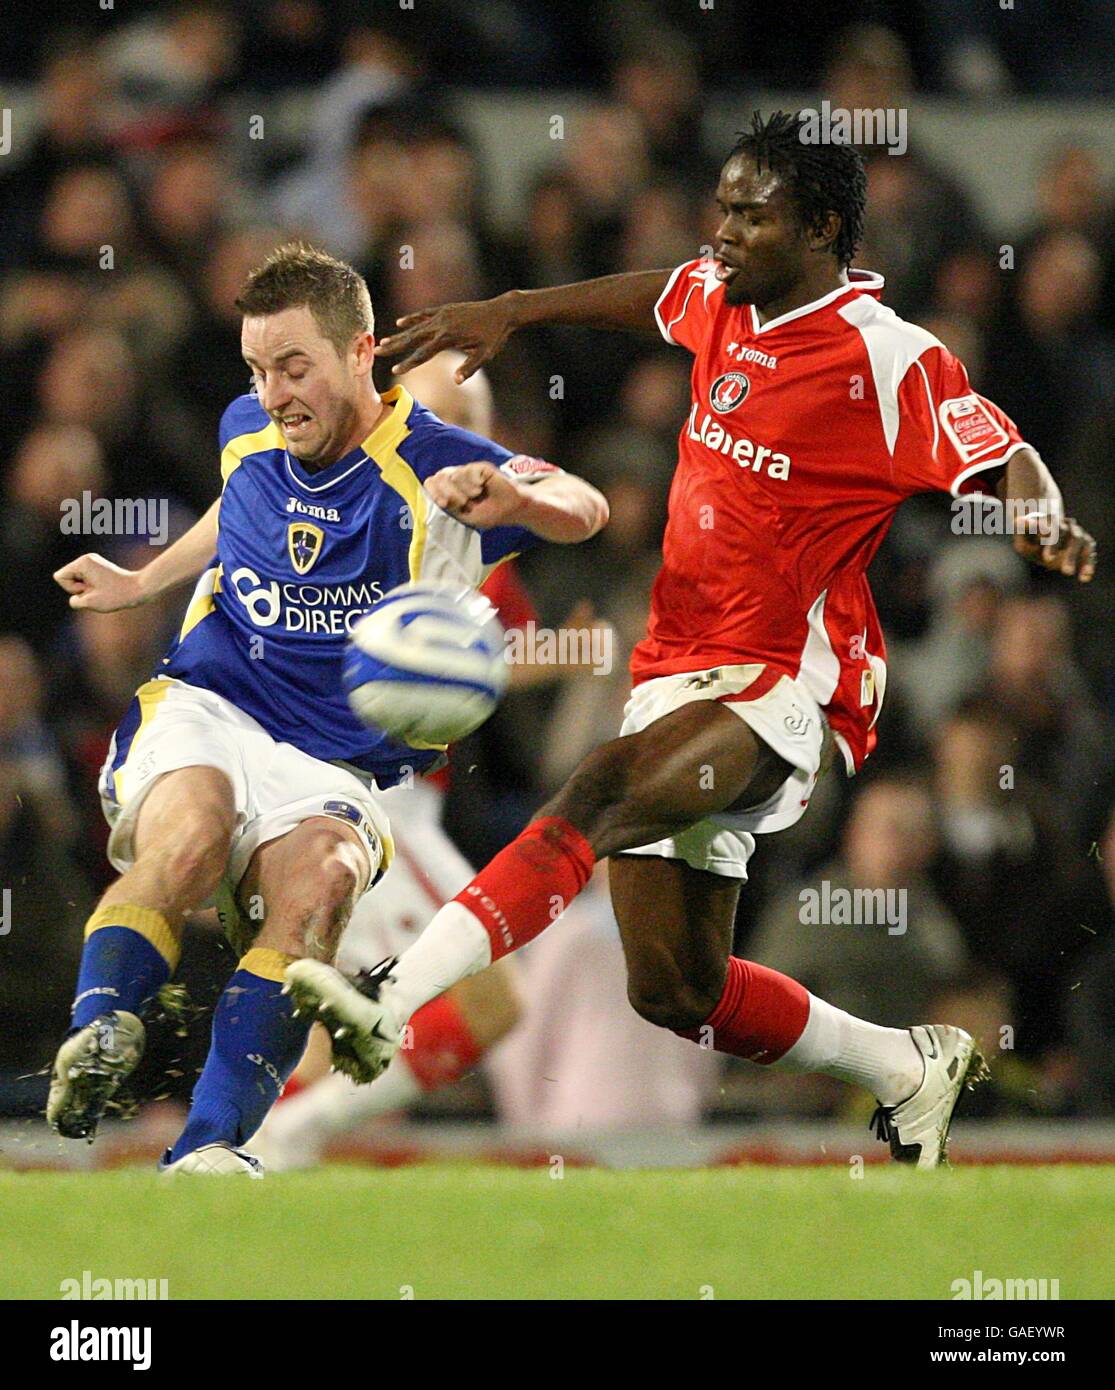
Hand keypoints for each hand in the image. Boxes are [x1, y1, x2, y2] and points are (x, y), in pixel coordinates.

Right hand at [53, 553, 147, 610]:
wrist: (139, 589)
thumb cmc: (116, 596)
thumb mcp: (91, 603)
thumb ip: (75, 601)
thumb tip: (75, 598)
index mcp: (83, 562)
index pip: (60, 576)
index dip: (71, 588)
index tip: (88, 589)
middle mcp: (87, 558)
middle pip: (67, 577)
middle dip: (78, 588)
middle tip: (97, 590)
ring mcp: (93, 562)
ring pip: (75, 579)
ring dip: (85, 588)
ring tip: (102, 590)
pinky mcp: (98, 567)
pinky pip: (84, 580)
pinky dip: (91, 587)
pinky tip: (104, 588)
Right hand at [376, 294, 517, 379]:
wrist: (502, 311)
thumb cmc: (495, 336)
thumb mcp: (485, 354)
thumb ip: (470, 367)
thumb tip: (456, 382)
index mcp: (449, 338)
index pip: (424, 353)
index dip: (409, 362)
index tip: (395, 369)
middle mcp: (442, 325)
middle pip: (413, 337)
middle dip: (395, 345)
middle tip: (377, 351)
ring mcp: (442, 315)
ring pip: (415, 326)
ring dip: (399, 334)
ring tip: (383, 340)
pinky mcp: (446, 310)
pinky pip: (424, 314)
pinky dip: (412, 319)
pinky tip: (400, 323)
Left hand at [423, 463, 524, 529]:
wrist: (512, 509)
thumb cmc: (489, 513)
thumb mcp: (465, 515)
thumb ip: (450, 506)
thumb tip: (437, 497)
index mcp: (450, 490)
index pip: (431, 483)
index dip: (434, 492)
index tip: (444, 503)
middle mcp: (458, 478)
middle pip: (440, 477)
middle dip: (449, 493)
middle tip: (464, 503)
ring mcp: (469, 471)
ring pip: (453, 476)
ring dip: (464, 490)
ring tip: (476, 496)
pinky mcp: (480, 467)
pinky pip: (468, 471)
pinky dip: (473, 482)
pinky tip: (482, 487)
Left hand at [1012, 516, 1096, 581]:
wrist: (1039, 541)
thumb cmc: (1029, 539)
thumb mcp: (1022, 536)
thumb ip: (1022, 529)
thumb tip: (1019, 520)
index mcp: (1053, 521)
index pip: (1056, 529)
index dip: (1054, 544)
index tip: (1048, 559)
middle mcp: (1068, 525)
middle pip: (1074, 537)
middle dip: (1070, 555)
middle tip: (1065, 572)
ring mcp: (1078, 534)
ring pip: (1083, 544)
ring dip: (1081, 560)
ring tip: (1074, 575)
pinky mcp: (1085, 545)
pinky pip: (1089, 553)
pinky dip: (1088, 565)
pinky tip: (1085, 577)